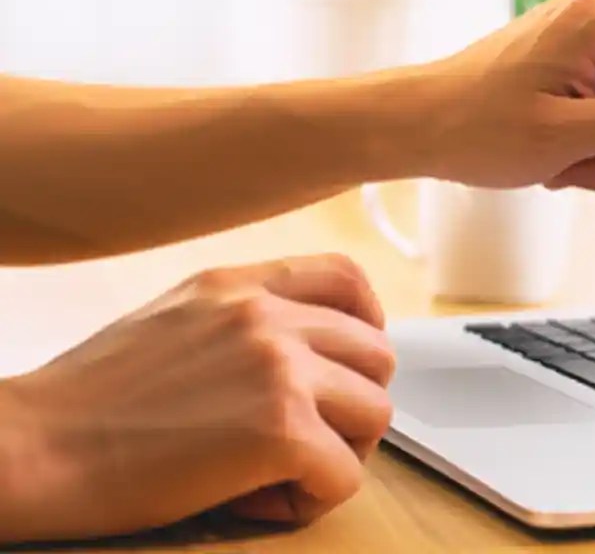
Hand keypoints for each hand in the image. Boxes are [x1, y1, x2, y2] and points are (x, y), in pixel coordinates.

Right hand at [0, 254, 393, 542]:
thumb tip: (308, 351)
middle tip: (302, 444)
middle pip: (378, 355)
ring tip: (272, 475)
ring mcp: (280, 368)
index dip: (368, 324)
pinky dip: (309, 501)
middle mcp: (267, 315)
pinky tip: (251, 500)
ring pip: (376, 413)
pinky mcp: (282, 429)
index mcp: (240, 285)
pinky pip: (346, 475)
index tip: (350, 367)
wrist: (30, 448)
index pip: (349, 277)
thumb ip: (241, 320)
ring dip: (337, 455)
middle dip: (352, 407)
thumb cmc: (87, 402)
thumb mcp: (171, 321)